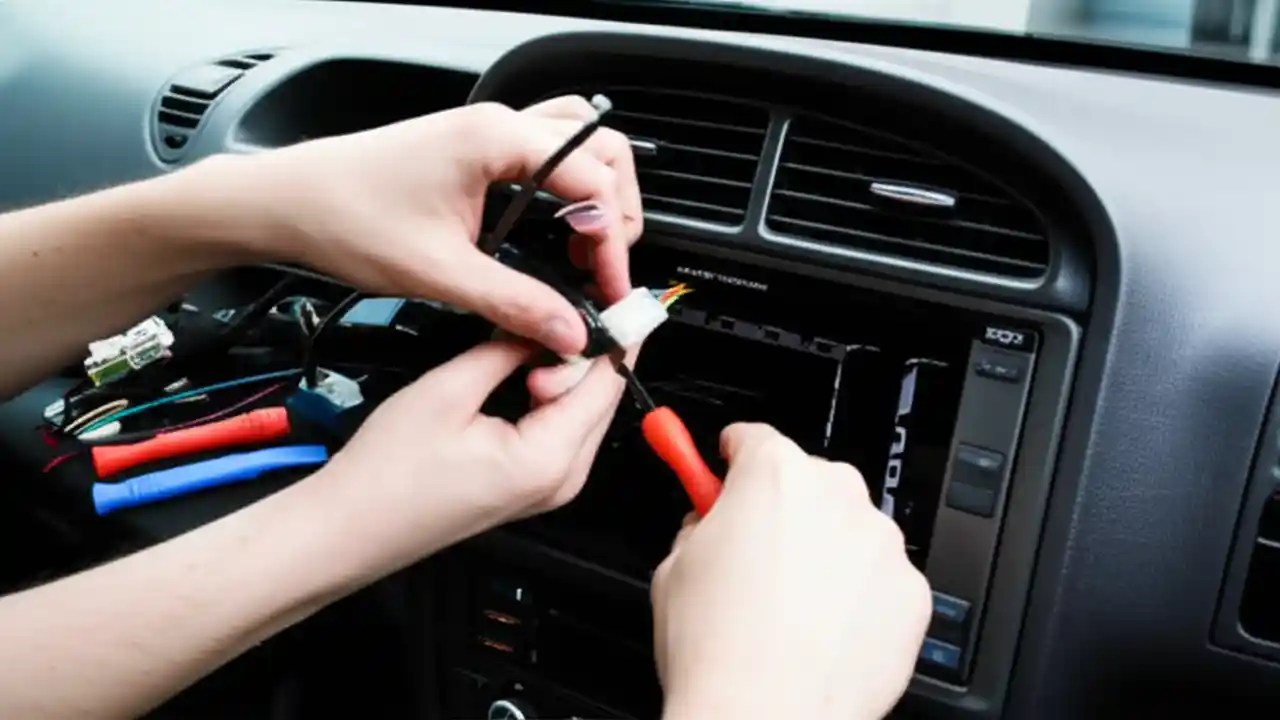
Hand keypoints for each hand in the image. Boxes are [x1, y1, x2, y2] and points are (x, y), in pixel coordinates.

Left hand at [218, 95, 641, 357]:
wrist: (287, 201)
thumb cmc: (345, 217)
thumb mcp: (438, 273)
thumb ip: (514, 303)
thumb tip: (568, 331)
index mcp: (496, 140)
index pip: (593, 182)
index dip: (612, 241)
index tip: (609, 288)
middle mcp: (498, 125)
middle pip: (602, 149)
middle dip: (617, 209)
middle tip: (605, 266)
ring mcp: (487, 133)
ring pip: (578, 145)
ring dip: (596, 192)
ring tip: (586, 247)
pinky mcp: (474, 150)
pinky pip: (545, 155)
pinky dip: (566, 188)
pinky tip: (552, 231)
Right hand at [312, 339, 627, 577]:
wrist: (350, 528)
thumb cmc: (386, 475)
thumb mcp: (448, 389)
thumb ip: (507, 348)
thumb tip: (546, 320)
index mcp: (547, 460)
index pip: (608, 383)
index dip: (615, 334)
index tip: (615, 295)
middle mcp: (562, 480)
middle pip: (603, 397)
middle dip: (586, 351)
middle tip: (546, 317)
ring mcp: (550, 487)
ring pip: (583, 411)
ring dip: (565, 373)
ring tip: (519, 352)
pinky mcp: (532, 485)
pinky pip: (561, 428)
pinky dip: (550, 395)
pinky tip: (520, 375)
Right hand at [651, 424, 931, 719]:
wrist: (764, 718)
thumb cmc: (717, 650)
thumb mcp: (673, 567)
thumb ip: (698, 525)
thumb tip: (708, 521)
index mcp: (775, 476)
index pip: (754, 439)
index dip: (733, 455)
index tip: (728, 465)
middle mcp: (838, 497)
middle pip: (808, 482)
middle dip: (781, 509)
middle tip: (751, 554)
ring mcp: (881, 546)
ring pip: (848, 531)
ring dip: (823, 552)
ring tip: (786, 607)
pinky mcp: (911, 593)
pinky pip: (879, 579)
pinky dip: (856, 596)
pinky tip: (820, 631)